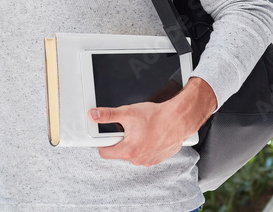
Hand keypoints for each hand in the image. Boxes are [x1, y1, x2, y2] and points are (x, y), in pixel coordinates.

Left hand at [91, 77, 215, 166]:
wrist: (179, 120)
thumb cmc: (157, 117)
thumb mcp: (127, 113)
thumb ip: (108, 115)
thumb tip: (93, 115)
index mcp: (129, 150)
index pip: (104, 152)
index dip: (102, 141)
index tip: (104, 134)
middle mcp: (138, 160)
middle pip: (118, 152)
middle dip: (119, 140)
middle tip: (126, 128)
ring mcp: (148, 161)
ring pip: (132, 153)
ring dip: (132, 143)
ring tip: (139, 130)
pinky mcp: (157, 159)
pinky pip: (143, 154)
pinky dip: (143, 145)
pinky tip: (148, 135)